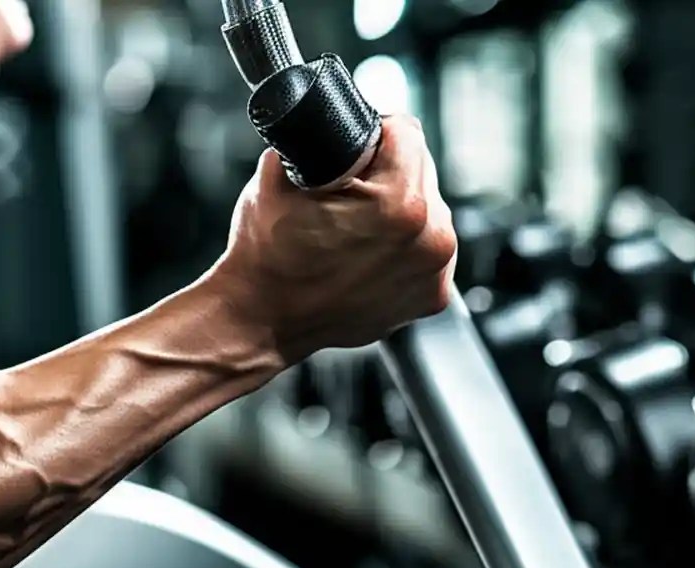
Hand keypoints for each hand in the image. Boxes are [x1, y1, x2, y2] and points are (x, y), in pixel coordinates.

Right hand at [210, 115, 457, 364]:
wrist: (260, 319)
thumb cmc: (265, 256)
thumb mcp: (279, 175)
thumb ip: (317, 137)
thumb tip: (334, 121)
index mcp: (399, 204)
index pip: (406, 133)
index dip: (377, 131)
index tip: (358, 147)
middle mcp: (430, 238)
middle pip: (422, 171)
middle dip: (389, 173)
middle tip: (349, 193)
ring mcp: (434, 272)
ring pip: (429, 210)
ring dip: (401, 210)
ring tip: (357, 227)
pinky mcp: (431, 296)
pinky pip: (427, 250)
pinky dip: (405, 247)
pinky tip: (369, 253)